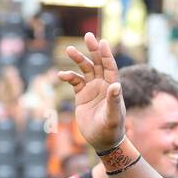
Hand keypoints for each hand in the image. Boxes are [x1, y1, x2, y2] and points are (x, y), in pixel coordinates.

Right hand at [57, 32, 125, 151]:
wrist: (103, 141)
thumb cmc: (111, 130)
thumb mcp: (113, 117)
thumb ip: (113, 101)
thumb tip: (116, 85)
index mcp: (112, 88)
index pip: (110, 67)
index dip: (106, 55)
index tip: (102, 42)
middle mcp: (103, 85)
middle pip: (98, 63)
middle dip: (93, 49)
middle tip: (88, 35)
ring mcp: (92, 89)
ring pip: (84, 69)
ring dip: (78, 59)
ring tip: (69, 50)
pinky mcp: (81, 95)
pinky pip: (74, 81)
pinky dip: (68, 76)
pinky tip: (61, 75)